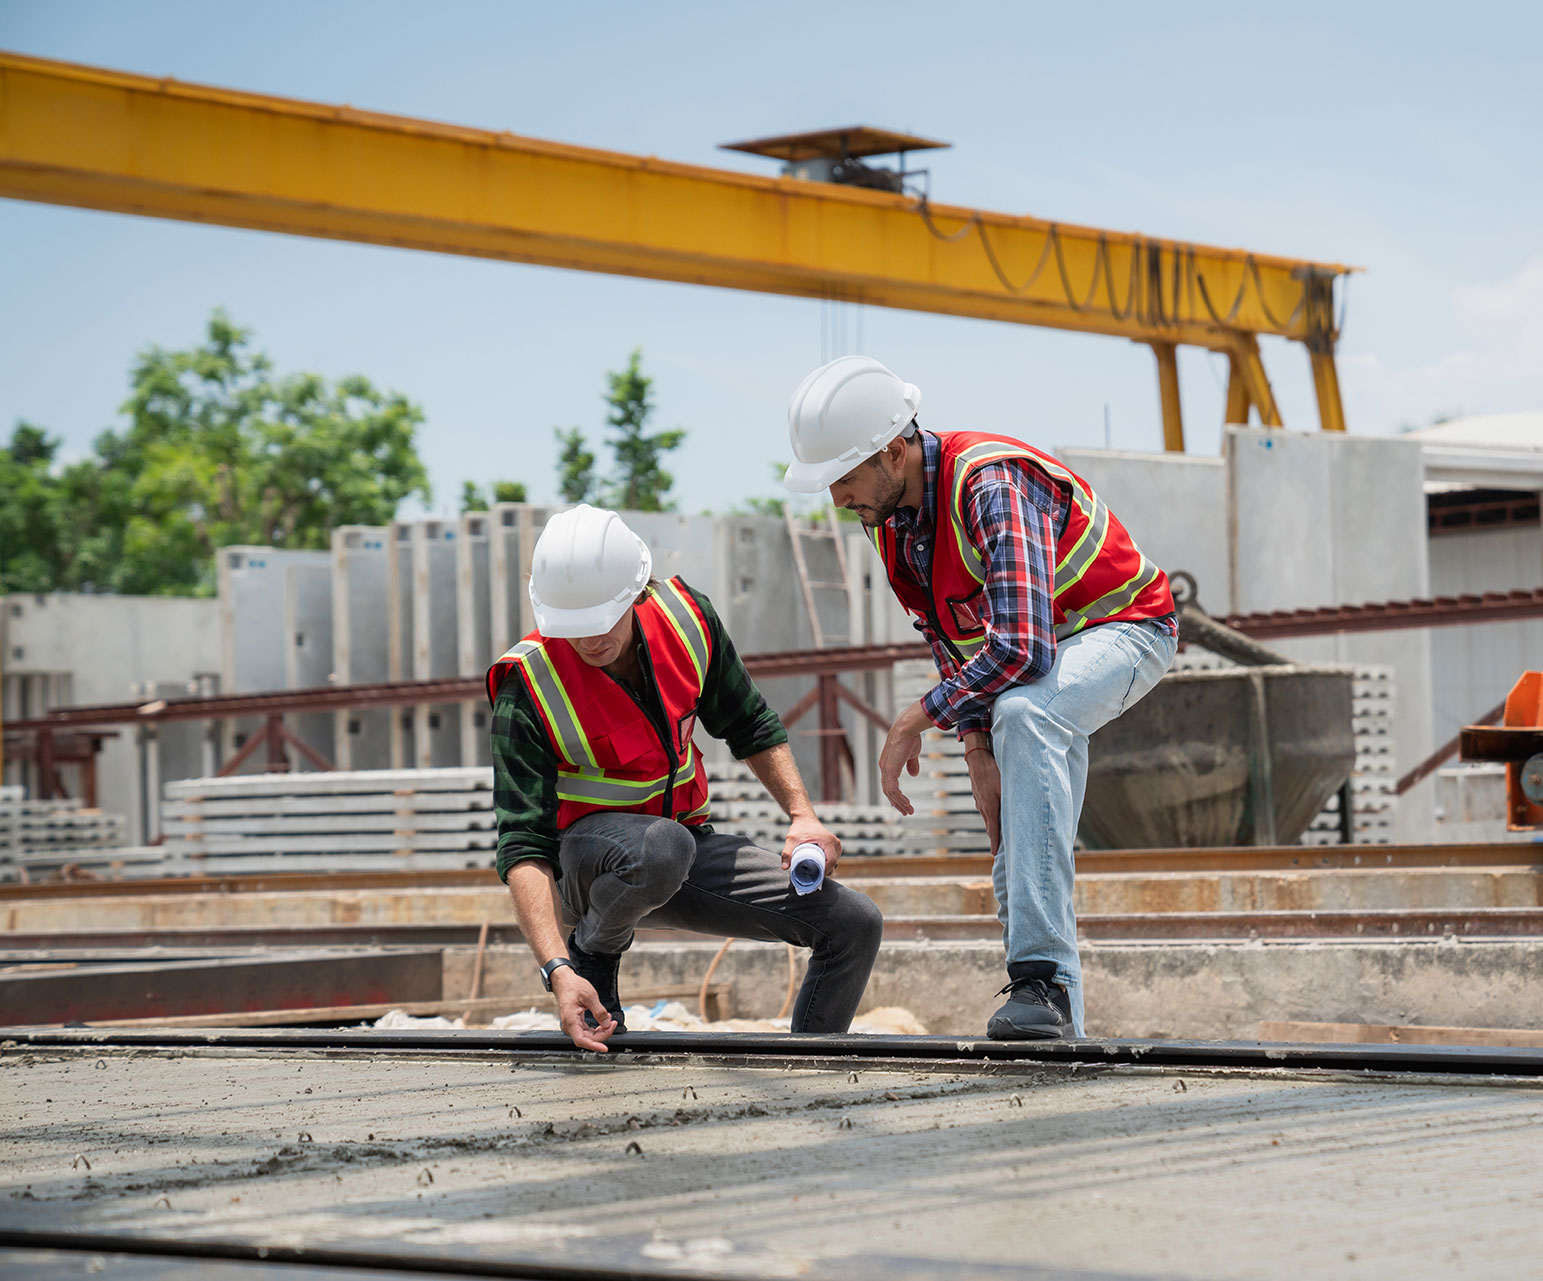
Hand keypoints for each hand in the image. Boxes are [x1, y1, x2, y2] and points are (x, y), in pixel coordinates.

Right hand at [551, 967, 615, 1051]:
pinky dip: (597, 1028)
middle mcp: (570, 1025)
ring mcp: (572, 1025)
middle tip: (613, 1023)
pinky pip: (587, 1031)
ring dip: (601, 1031)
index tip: (604, 1048)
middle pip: (588, 1039)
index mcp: (570, 1019)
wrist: (564, 981)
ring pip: (589, 1036)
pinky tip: (604, 1020)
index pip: (581, 1040)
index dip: (594, 1046)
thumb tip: (607, 1024)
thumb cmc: (573, 986)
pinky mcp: (576, 1023)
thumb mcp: (590, 996)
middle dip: (603, 1034)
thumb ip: (599, 1011)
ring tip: (610, 1020)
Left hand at [781, 811, 841, 874]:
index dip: (825, 871)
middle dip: (825, 871)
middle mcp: (835, 842)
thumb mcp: (791, 840)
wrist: (805, 818)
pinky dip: (829, 862)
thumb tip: (784, 867)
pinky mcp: (835, 844)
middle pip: (834, 862)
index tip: (817, 877)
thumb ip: (787, 853)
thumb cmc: (799, 828)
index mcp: (828, 841)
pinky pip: (834, 857)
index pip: (831, 861)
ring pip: (835, 860)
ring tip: (816, 872)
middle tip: (814, 877)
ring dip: (827, 867)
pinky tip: (821, 867)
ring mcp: (836, 843)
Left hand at [879, 700, 929, 815]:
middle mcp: (884, 767)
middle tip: (905, 812)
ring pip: (890, 792)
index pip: (888, 783)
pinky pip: (893, 789)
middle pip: (888, 790)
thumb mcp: (912, 754)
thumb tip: (913, 774)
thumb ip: (911, 764)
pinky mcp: (890, 770)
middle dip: (897, 802)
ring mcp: (886, 769)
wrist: (906, 728)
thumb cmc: (910, 737)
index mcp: (888, 764)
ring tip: (909, 811)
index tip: (900, 803)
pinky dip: (899, 798)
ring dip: (900, 803)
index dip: (894, 794)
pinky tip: (907, 804)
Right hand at [964, 744, 1001, 856]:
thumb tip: (1022, 811)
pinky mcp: (979, 797)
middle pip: (990, 827)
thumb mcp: (1006, 786)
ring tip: (1001, 834)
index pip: (993, 831)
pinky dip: (991, 816)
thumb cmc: (993, 772)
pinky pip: (986, 811)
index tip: (995, 854)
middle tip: (1001, 848)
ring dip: (993, 827)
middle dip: (995, 838)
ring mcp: (979, 802)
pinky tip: (997, 814)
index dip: (995, 843)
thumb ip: (1012, 800)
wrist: (977, 759)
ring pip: (988, 819)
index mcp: (990, 808)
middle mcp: (983, 808)